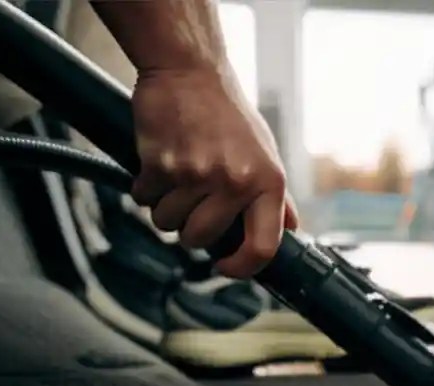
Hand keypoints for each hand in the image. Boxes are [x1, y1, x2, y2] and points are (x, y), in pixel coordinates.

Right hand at [129, 67, 297, 277]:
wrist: (188, 70)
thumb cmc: (227, 111)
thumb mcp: (265, 152)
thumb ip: (275, 196)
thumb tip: (289, 229)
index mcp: (268, 182)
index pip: (262, 247)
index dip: (242, 267)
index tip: (225, 266)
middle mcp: (236, 181)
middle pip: (201, 239)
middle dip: (190, 230)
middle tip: (191, 205)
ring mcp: (197, 174)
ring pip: (169, 223)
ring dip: (165, 209)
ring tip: (175, 178)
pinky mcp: (161, 165)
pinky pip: (144, 199)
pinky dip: (145, 189)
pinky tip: (157, 164)